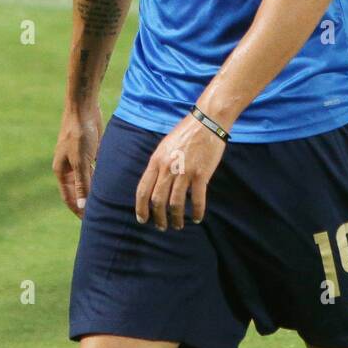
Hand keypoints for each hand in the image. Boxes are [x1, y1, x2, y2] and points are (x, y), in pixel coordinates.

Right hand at [53, 106, 103, 217]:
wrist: (83, 108)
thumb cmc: (80, 133)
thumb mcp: (82, 161)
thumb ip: (82, 183)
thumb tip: (81, 206)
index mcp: (62, 171)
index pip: (69, 198)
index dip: (78, 210)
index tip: (90, 223)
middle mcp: (69, 168)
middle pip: (78, 192)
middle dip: (87, 203)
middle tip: (101, 216)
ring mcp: (79, 160)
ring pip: (88, 181)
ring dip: (95, 191)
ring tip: (108, 204)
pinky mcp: (90, 152)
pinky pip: (95, 171)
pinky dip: (101, 178)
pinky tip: (112, 185)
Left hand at [134, 112, 226, 229]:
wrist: (206, 121)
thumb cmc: (185, 133)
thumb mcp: (164, 147)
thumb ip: (159, 165)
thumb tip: (154, 184)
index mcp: (156, 161)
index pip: (143, 190)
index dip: (141, 208)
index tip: (143, 219)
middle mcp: (167, 168)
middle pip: (157, 200)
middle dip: (158, 218)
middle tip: (162, 226)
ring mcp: (184, 172)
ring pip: (176, 203)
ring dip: (176, 218)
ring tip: (178, 225)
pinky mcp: (201, 174)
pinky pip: (198, 199)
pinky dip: (197, 212)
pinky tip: (197, 218)